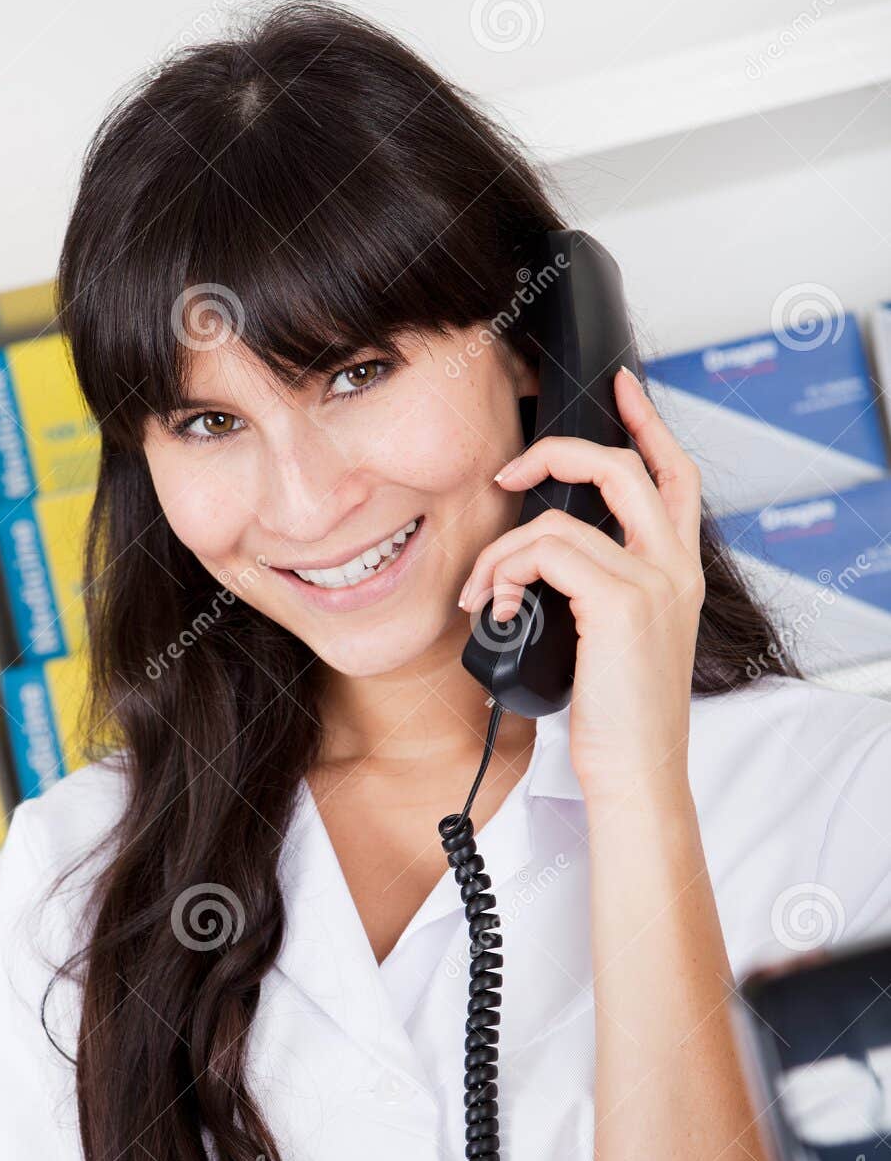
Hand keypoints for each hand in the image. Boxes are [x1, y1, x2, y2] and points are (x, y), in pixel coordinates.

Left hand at [457, 367, 704, 805]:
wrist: (636, 772)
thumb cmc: (620, 720)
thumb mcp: (615, 640)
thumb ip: (598, 589)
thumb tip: (536, 562)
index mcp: (680, 573)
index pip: (676, 475)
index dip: (650, 423)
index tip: (622, 388)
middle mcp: (675, 568)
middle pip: (622, 467)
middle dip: (556, 453)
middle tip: (508, 472)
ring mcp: (652, 581)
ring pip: (558, 521)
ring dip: (500, 552)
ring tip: (481, 594)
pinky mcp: (619, 601)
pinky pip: (543, 553)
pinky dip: (503, 574)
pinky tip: (495, 610)